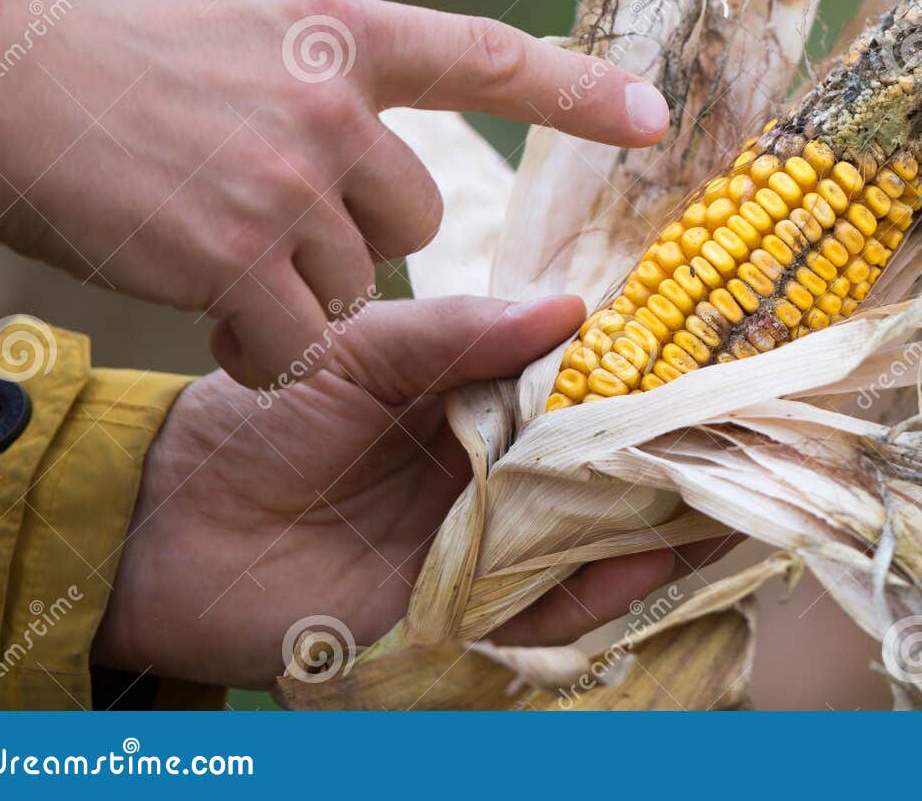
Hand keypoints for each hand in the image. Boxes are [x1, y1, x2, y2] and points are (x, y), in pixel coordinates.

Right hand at [0, 0, 670, 385]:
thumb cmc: (107, 51)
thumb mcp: (243, 24)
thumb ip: (331, 77)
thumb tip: (390, 159)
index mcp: (338, 26)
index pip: (485, 55)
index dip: (576, 89)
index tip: (653, 118)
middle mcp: (329, 98)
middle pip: (413, 218)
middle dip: (355, 238)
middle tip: (262, 214)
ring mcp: (286, 178)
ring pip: (356, 283)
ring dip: (296, 289)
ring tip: (206, 243)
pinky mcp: (238, 257)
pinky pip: (297, 338)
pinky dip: (259, 344)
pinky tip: (199, 306)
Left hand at [93, 294, 730, 689]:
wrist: (174, 527)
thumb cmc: (263, 420)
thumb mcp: (357, 352)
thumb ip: (455, 334)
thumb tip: (571, 307)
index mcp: (485, 404)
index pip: (588, 393)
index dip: (649, 383)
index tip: (716, 360)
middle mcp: (503, 476)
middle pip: (609, 472)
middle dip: (676, 462)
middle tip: (747, 441)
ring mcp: (490, 547)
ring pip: (594, 542)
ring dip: (659, 532)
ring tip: (720, 506)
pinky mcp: (465, 615)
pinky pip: (545, 611)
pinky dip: (595, 594)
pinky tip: (639, 564)